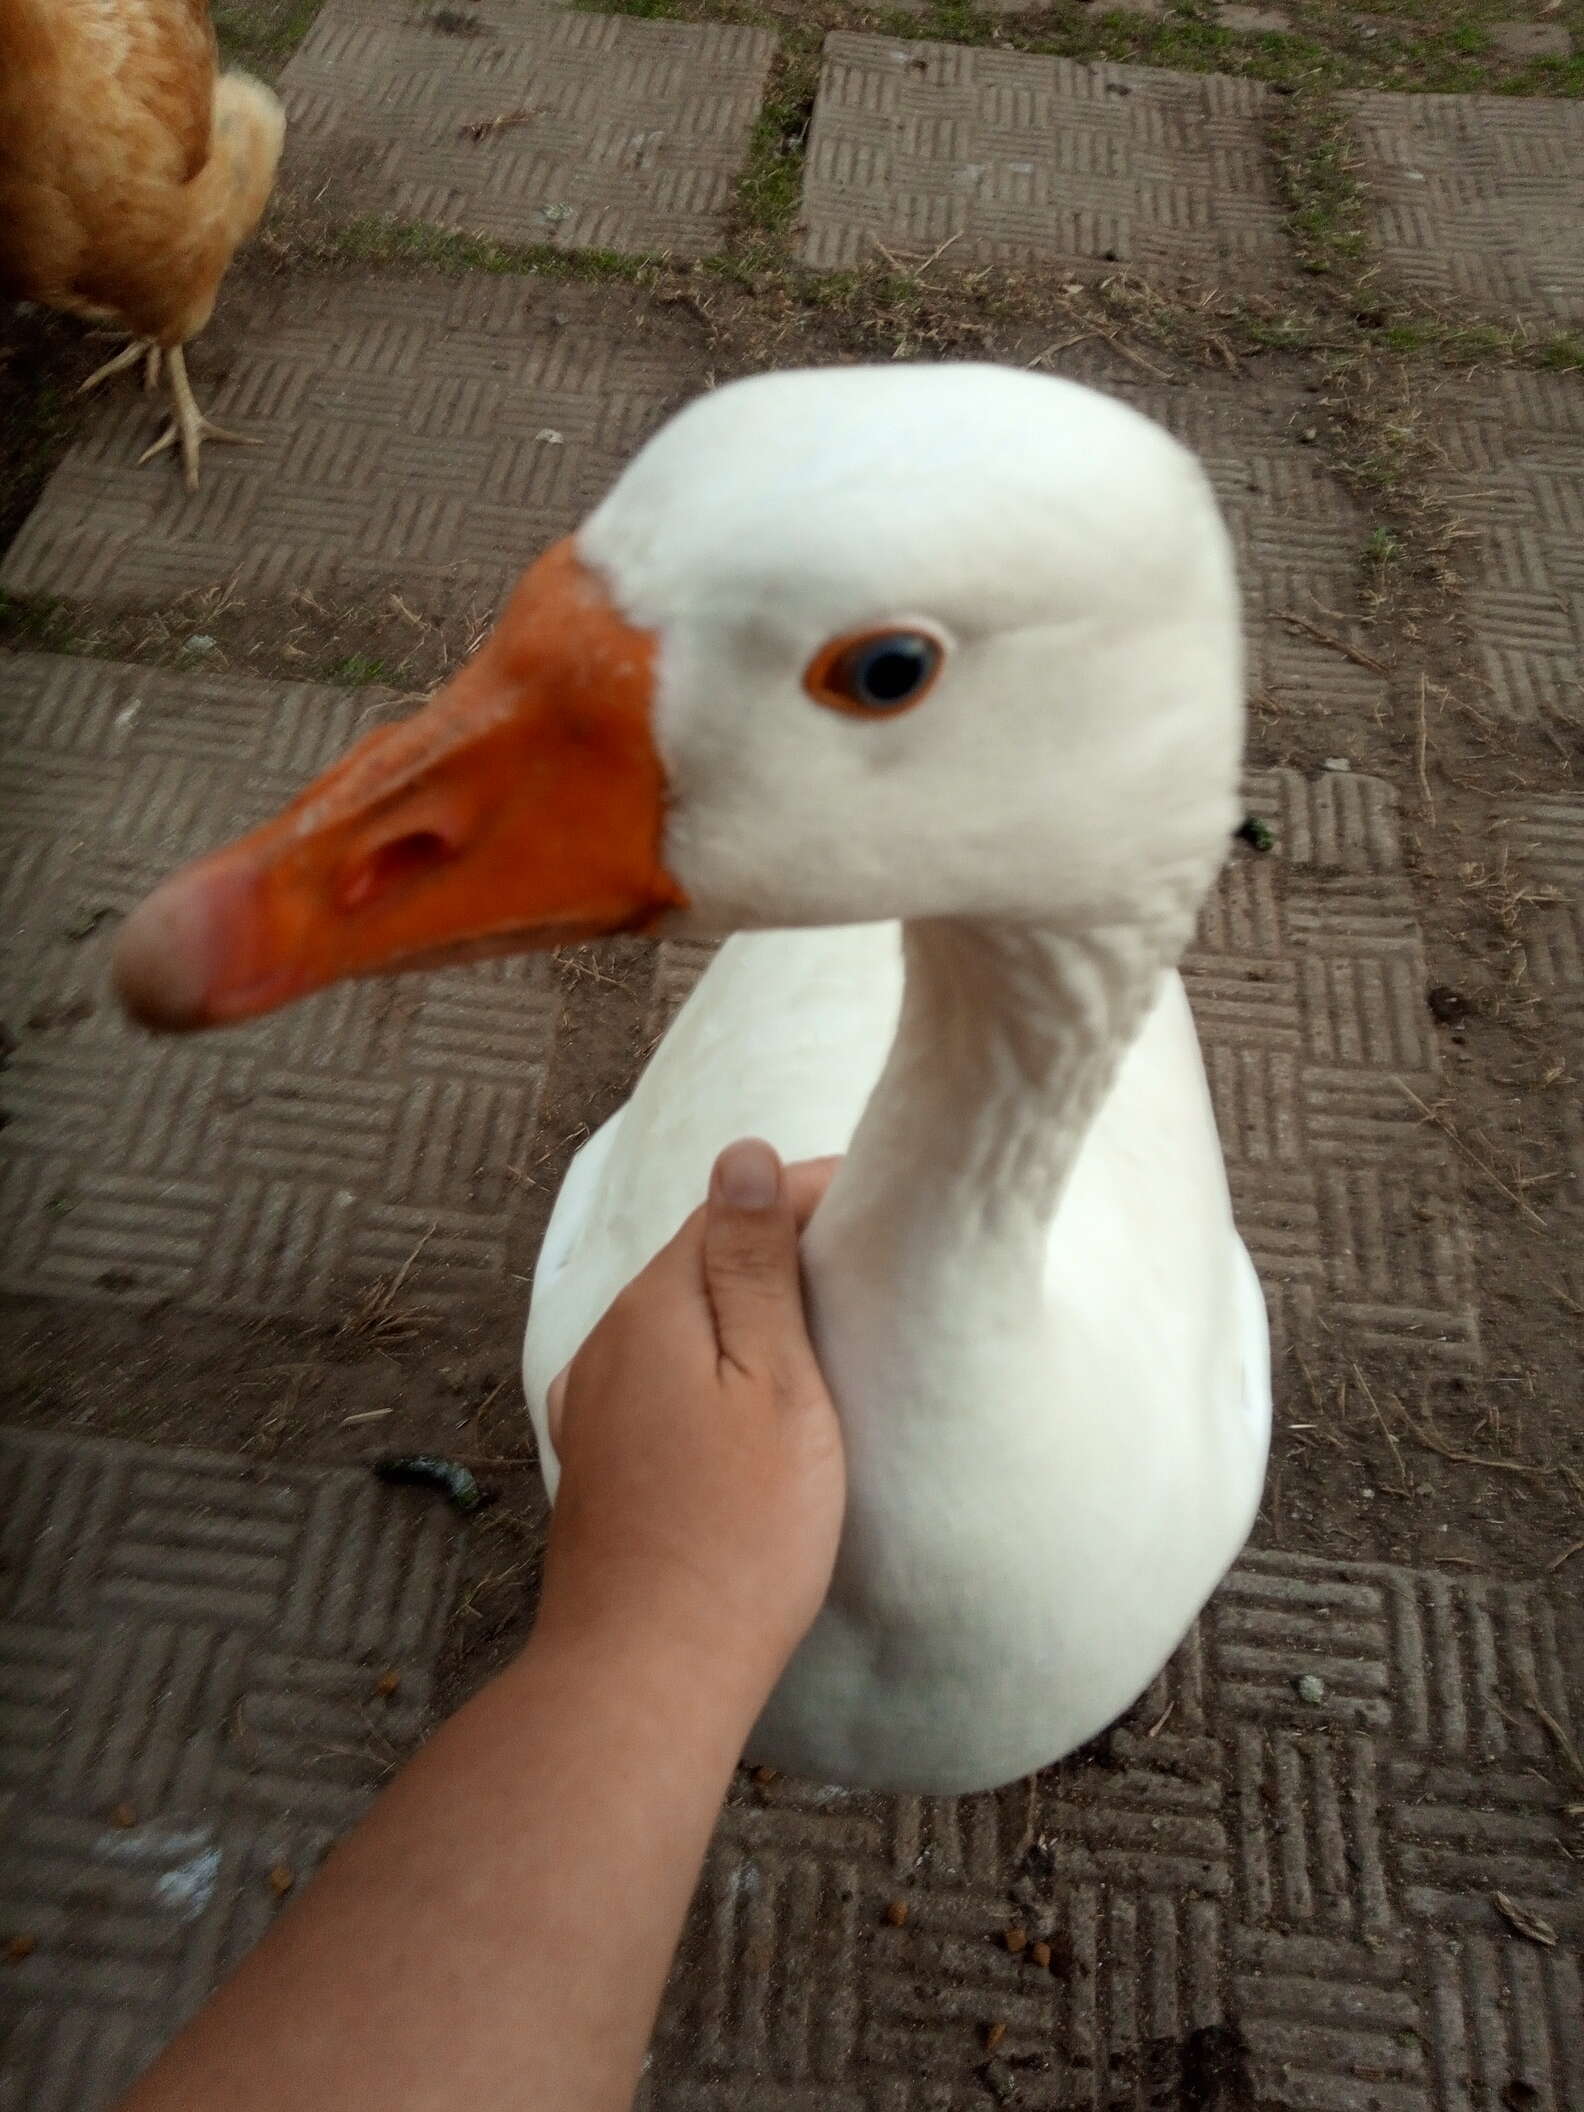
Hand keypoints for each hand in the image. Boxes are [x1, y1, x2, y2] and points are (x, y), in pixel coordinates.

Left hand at [539, 1140, 844, 1697]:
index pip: (729, 1210)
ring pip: (676, 1323)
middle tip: (864, 1252)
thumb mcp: (774, 1386)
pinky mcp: (601, 1464)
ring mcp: (594, 1408)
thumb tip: (741, 1153)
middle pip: (697, 1262)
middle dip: (772, 1246)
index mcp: (652, 1310)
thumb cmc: (738, 1536)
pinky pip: (660, 1380)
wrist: (647, 1676)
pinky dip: (709, 1367)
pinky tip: (744, 1399)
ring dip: (739, 1309)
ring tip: (819, 1323)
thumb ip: (754, 1269)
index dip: (803, 1193)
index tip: (878, 1194)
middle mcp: (606, 1346)